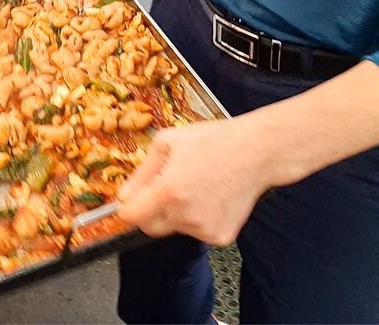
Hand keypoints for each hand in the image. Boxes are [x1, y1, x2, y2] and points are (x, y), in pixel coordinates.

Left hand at [119, 117, 281, 245]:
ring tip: (197, 186)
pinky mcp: (221, 236)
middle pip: (150, 228)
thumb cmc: (214, 141)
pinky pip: (198, 232)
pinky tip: (211, 197)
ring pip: (176, 228)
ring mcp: (205, 228)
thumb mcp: (168, 142)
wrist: (256, 151)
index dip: (128, 208)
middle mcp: (186, 214)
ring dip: (178, 214)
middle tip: (167, 189)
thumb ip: (141, 173)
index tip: (132, 202)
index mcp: (169, 190)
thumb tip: (123, 196)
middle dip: (151, 212)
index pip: (131, 217)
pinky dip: (199, 220)